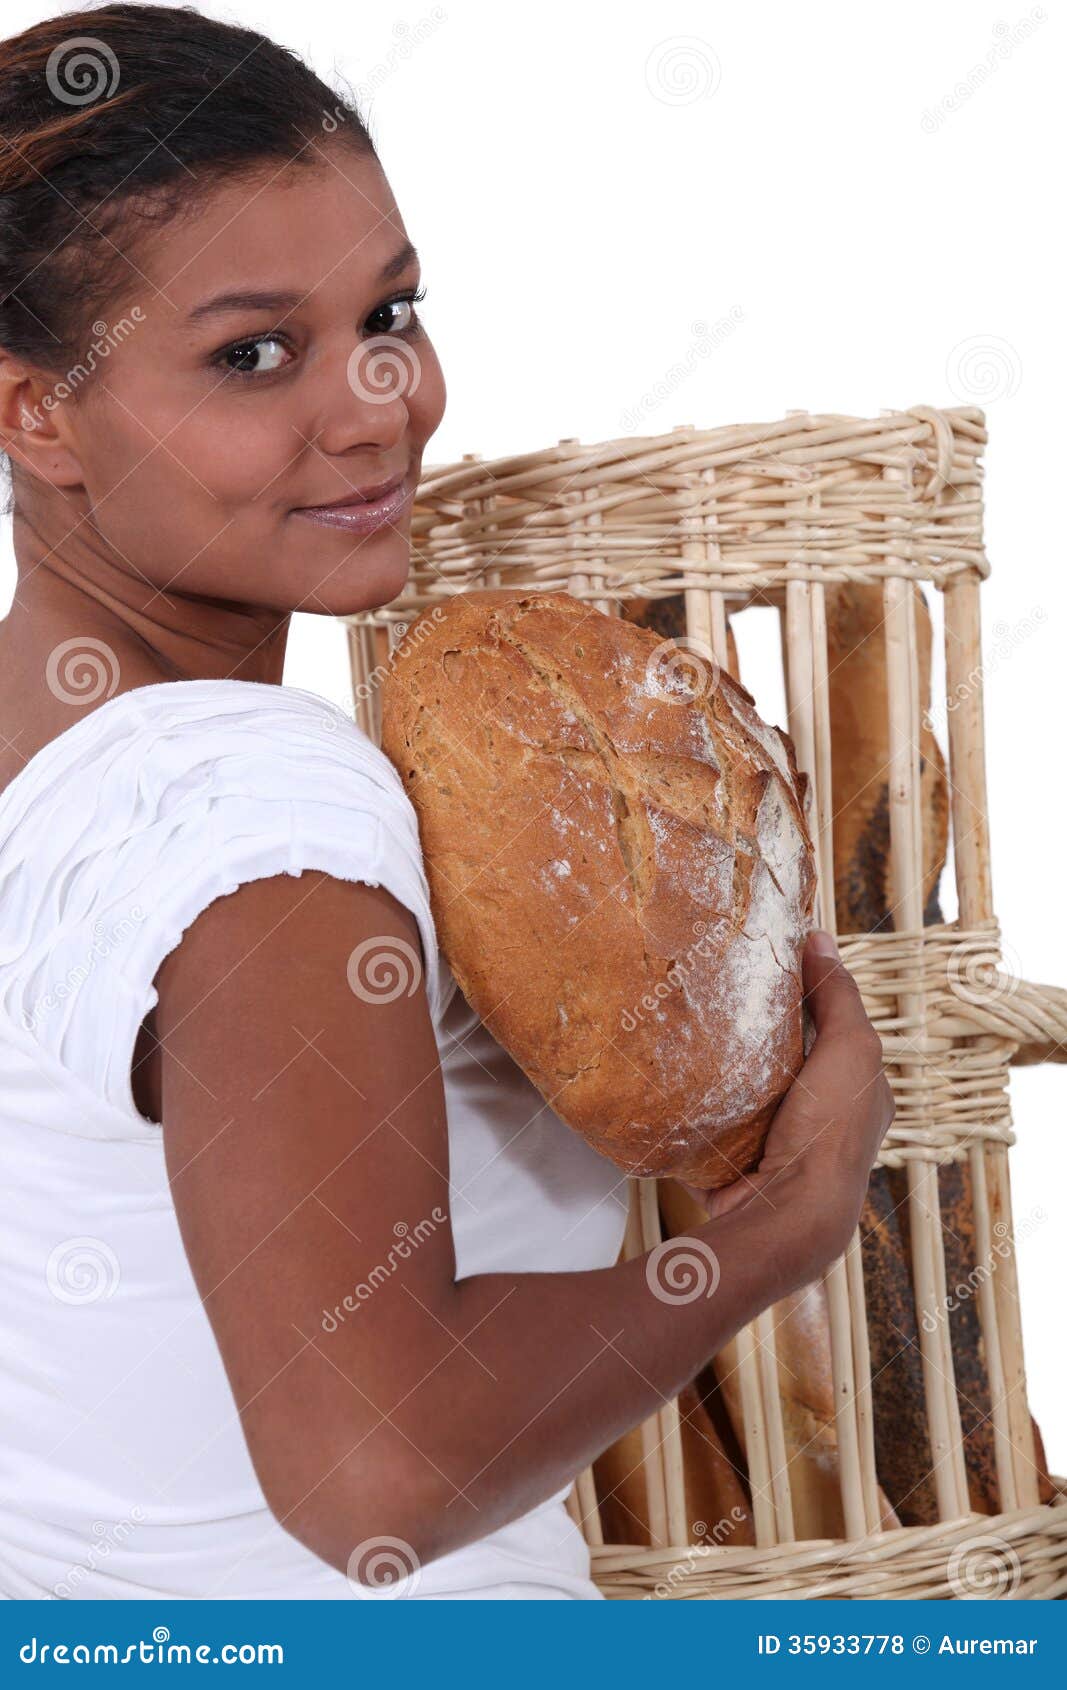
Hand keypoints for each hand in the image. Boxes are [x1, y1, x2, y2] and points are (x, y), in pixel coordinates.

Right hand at [677, 929, 894, 1260]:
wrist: (785, 1214)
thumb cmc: (830, 1130)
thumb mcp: (851, 1049)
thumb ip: (839, 996)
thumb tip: (821, 938)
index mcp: (860, 1093)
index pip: (835, 1030)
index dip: (809, 995)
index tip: (767, 963)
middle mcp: (824, 1119)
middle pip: (788, 1058)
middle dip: (758, 1030)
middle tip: (720, 990)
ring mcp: (779, 1144)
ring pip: (748, 1089)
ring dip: (724, 1066)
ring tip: (688, 1023)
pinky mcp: (737, 1162)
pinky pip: (714, 1120)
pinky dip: (697, 1101)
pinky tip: (674, 1073)